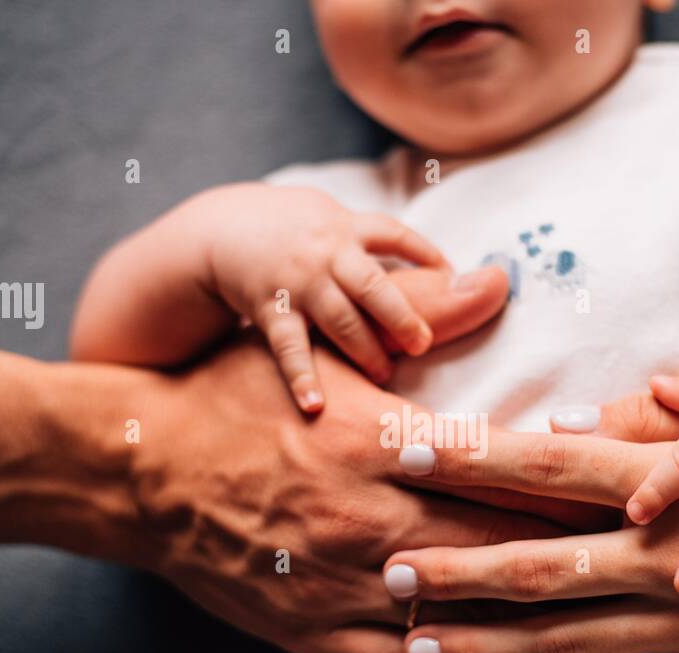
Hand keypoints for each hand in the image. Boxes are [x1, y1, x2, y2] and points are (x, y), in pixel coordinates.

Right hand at [204, 183, 451, 408]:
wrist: (227, 228)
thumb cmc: (297, 231)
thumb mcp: (334, 220)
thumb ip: (377, 244)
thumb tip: (441, 273)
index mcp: (347, 230)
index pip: (395, 235)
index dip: (425, 254)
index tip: (451, 277)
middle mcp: (327, 255)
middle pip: (373, 285)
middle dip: (401, 315)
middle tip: (423, 343)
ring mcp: (300, 284)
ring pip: (339, 320)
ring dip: (365, 350)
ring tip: (385, 376)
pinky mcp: (272, 310)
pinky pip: (290, 348)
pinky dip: (301, 377)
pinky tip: (315, 405)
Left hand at [376, 394, 678, 652]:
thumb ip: (643, 430)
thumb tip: (559, 424)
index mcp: (664, 489)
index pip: (551, 464)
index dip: (477, 458)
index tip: (407, 450)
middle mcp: (663, 557)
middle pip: (541, 563)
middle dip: (459, 569)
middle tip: (389, 574)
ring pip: (569, 642)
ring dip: (491, 652)